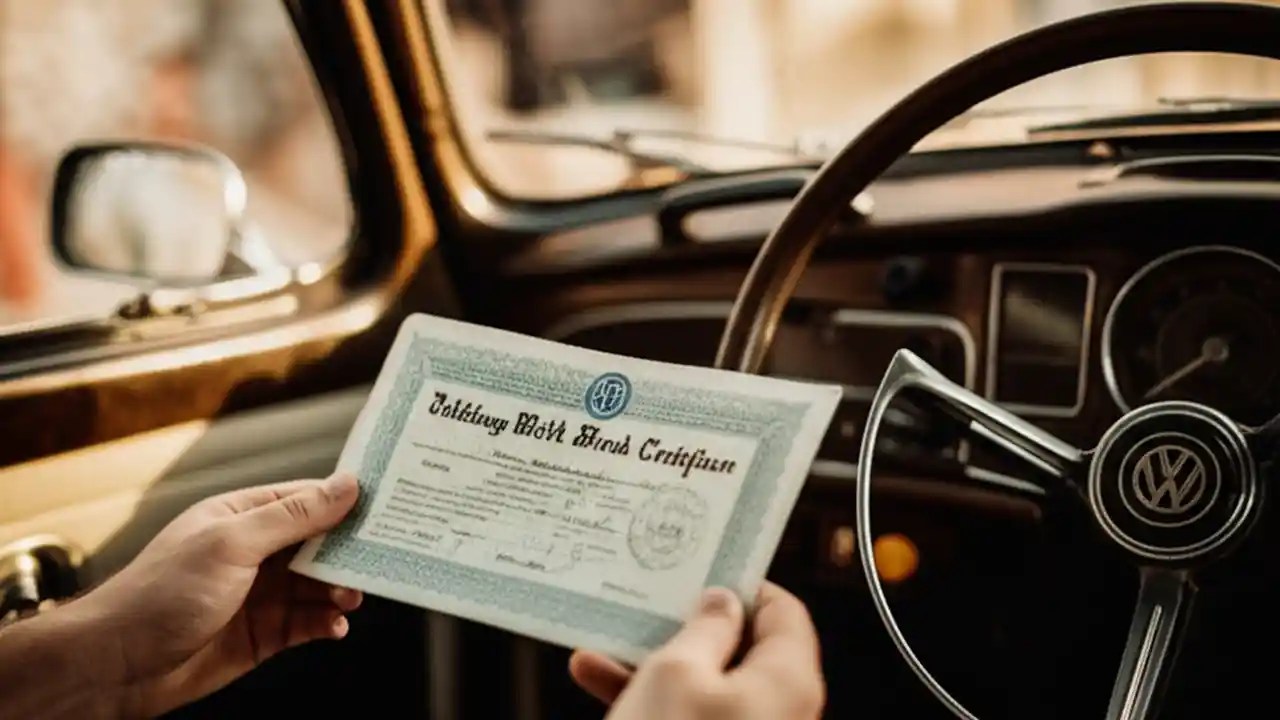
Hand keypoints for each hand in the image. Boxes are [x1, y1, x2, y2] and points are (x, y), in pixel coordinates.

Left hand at [85, 472, 363, 715]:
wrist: (116, 665)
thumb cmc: (160, 594)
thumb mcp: (233, 543)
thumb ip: (294, 516)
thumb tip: (344, 486)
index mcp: (241, 517)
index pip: (305, 500)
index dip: (344, 502)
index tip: (385, 506)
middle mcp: (252, 553)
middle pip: (318, 544)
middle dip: (348, 552)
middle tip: (378, 558)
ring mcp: (258, 595)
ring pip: (318, 586)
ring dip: (340, 591)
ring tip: (351, 597)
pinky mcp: (262, 635)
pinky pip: (307, 624)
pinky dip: (326, 624)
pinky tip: (334, 626)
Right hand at [569, 582, 825, 719]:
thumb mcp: (676, 671)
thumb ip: (705, 628)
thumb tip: (724, 603)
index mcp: (789, 681)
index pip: (783, 611)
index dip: (741, 584)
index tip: (699, 567)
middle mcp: (781, 713)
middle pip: (743, 650)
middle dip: (687, 625)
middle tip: (648, 600)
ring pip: (710, 687)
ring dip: (656, 661)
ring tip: (604, 643)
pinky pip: (694, 719)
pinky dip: (654, 699)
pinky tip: (597, 680)